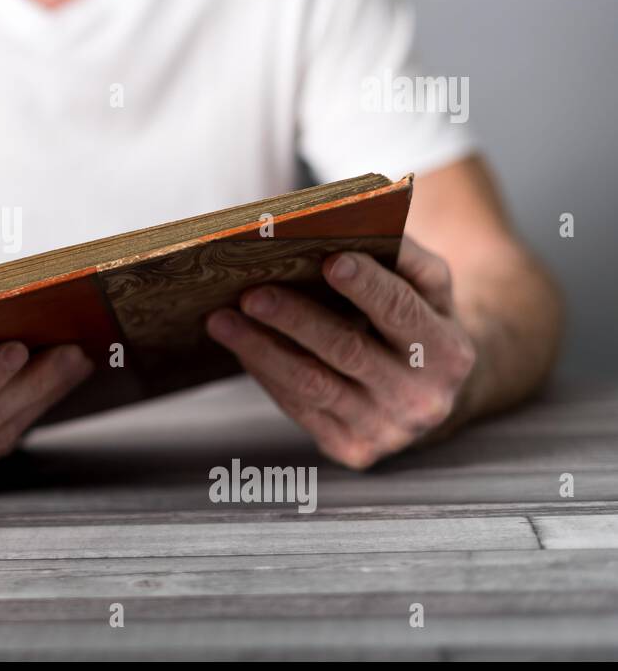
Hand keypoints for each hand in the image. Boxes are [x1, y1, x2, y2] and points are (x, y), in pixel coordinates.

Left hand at [205, 237, 478, 469]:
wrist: (431, 393)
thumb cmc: (418, 321)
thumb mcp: (429, 289)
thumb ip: (404, 257)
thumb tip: (353, 222)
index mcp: (449, 352)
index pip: (402, 312)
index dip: (367, 287)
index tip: (330, 260)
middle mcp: (422, 399)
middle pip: (348, 351)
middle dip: (295, 319)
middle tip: (251, 293)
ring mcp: (385, 430)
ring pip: (313, 384)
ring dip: (261, 349)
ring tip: (221, 320)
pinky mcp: (351, 448)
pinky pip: (299, 406)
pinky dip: (265, 372)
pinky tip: (239, 345)